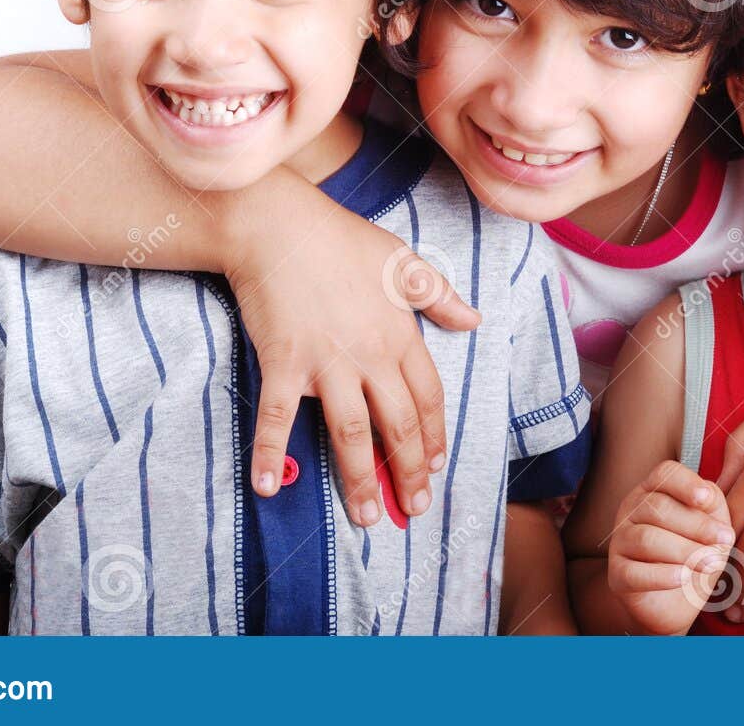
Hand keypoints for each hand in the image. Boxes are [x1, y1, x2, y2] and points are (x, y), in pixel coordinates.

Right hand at [222, 173, 479, 525]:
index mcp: (400, 335)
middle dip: (410, 472)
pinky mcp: (283, 363)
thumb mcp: (404, 260)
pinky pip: (277, 418)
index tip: (437, 466)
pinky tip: (268, 486)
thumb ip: (440, 296)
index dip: (435, 437)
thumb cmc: (341, 238)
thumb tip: (475, 320)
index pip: (428, 399)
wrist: (278, 224)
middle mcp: (370, 356)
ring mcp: (326, 363)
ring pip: (352, 434)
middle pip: (398, 426)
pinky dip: (270, 453)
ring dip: (360, 481)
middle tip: (413, 508)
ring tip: (367, 518)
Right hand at [608, 461, 735, 635]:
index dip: (686, 483)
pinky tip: (683, 578)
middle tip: (725, 541)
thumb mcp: (712, 528)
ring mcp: (620, 542)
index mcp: (654, 491)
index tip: (706, 499)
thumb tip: (707, 496)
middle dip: (697, 525)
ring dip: (685, 551)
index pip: (665, 474)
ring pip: (647, 538)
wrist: (677, 604)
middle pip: (659, 507)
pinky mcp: (617, 575)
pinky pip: (635, 572)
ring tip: (711, 563)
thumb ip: (713, 506)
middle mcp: (631, 510)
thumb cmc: (695, 556)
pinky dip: (662, 575)